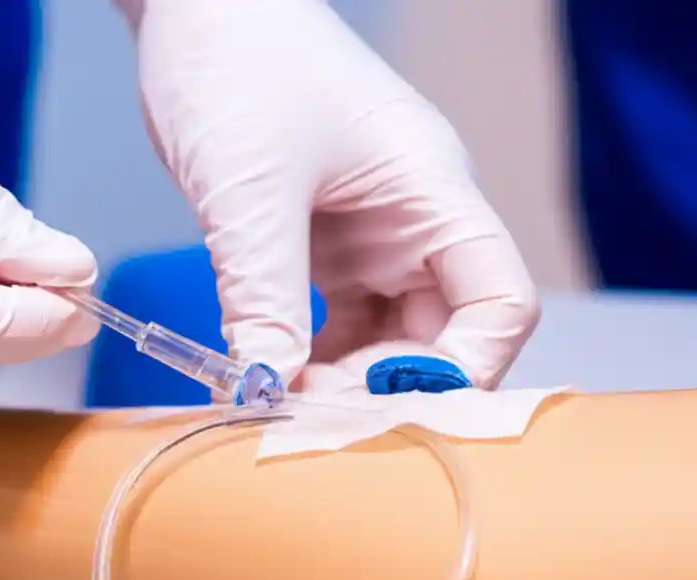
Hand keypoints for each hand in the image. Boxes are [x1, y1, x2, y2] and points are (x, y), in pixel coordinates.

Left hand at [120, 0, 538, 391]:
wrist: (197, 8)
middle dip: (390, 389)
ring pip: (391, 339)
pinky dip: (311, 359)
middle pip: (445, 335)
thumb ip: (262, 294)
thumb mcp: (250, 189)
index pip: (500, 300)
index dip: (467, 367)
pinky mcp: (329, 247)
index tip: (393, 407)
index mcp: (432, 193)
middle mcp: (416, 222)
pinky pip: (339, 325)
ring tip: (288, 410)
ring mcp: (374, 238)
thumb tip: (267, 391)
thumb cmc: (238, 63)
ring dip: (348, 384)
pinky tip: (270, 380)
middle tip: (316, 422)